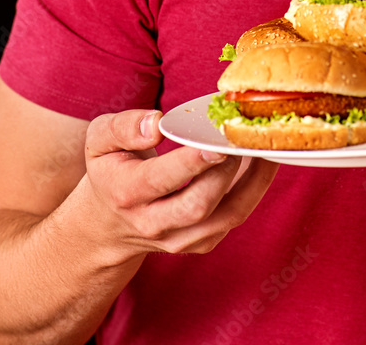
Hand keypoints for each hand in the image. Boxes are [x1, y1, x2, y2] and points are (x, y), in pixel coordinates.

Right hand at [80, 108, 277, 260]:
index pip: (162, 179)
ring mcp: (179, 238)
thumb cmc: (112, 168)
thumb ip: (124, 126)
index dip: (192, 161)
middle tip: (242, 136)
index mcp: (126, 193)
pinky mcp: (201, 242)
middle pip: (198, 205)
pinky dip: (255, 188)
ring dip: (254, 181)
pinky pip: (235, 217)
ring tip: (264, 144)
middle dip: (226, 170)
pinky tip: (262, 159)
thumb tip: (157, 123)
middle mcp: (152, 223)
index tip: (216, 138)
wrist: (108, 222)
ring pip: (226, 216)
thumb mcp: (101, 139)